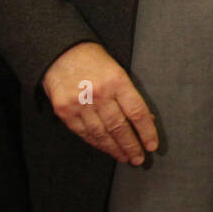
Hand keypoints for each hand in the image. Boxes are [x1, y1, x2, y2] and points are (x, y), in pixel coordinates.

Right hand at [42, 41, 157, 165]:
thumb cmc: (93, 60)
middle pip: (119, 127)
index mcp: (117, 80)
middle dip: (131, 146)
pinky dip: (97, 143)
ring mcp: (80, 104)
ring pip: (102, 134)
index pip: (137, 112)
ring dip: (115, 149)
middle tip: (139, 158)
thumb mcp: (117, 70)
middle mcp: (99, 94)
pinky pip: (84, 133)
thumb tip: (146, 119)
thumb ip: (130, 95)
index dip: (146, 131)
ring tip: (124, 157)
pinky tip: (106, 149)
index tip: (152, 145)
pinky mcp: (64, 111)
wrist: (60, 52)